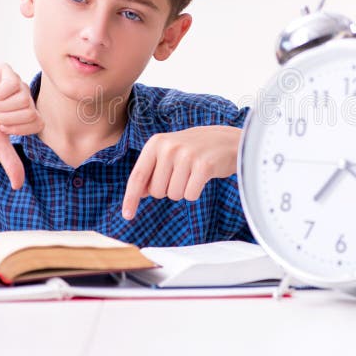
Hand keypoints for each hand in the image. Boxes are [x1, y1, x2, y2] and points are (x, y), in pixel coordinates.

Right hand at [0, 63, 43, 189]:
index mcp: (27, 110)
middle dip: (5, 118)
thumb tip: (17, 186)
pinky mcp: (4, 69)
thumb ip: (10, 161)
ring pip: (22, 98)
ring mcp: (15, 80)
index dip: (16, 128)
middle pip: (30, 111)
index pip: (38, 123)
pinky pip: (12, 84)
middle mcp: (24, 95)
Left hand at [121, 126, 240, 219]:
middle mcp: (169, 147)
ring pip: (173, 195)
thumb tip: (139, 192)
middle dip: (168, 189)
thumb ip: (152, 170)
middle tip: (181, 173)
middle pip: (156, 191)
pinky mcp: (204, 166)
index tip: (127, 215)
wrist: (227, 140)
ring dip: (183, 190)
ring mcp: (186, 156)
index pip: (138, 176)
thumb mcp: (169, 152)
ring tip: (192, 173)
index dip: (131, 198)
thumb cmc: (194, 149)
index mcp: (156, 143)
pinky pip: (190, 195)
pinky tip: (202, 177)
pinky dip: (195, 192)